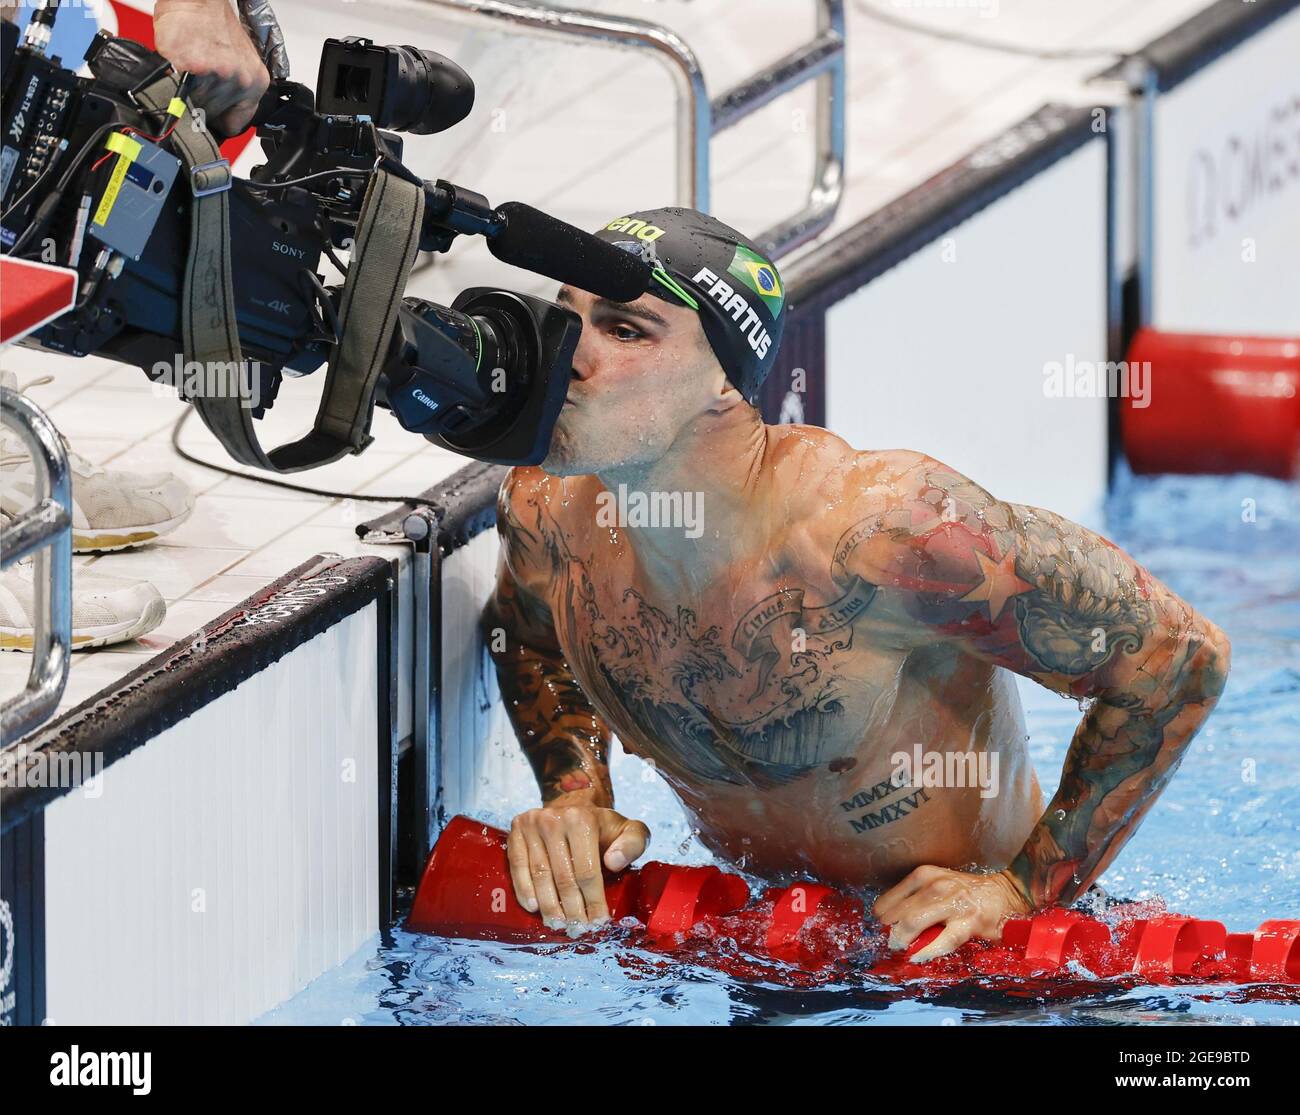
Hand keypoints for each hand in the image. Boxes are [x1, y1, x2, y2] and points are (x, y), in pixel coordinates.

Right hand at [153, 0, 269, 138]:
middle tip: (196, 80)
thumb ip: (233, 93)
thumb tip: (219, 121)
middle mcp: (238, 80)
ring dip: (186, 93)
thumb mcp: (238, 62)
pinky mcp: (190, 67)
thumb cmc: (213, 25)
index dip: (217, 121)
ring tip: (189, 70)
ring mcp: (215, 74)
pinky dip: (172, 83)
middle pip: (211, 115)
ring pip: (193, 105)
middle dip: (200, 103)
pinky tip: (178, 68)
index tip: (210, 117)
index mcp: (255, 82)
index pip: (234, 125)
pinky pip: (176, 91)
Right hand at [507, 792, 649, 935]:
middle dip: (571, 909)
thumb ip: (633, 843)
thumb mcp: (628, 829)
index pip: (587, 871)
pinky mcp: (516, 829)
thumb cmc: (602, 826)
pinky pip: (517, 865)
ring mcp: (532, 824)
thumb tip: (614, 862)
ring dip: (548, 905)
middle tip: (577, 930)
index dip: (593, 901)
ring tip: (558, 925)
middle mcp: (554, 820)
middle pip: (562, 876)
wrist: (573, 803)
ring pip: (539, 874)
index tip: (598, 922)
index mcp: (582, 820)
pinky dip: (524, 890)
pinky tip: (533, 908)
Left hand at [872, 865, 1031, 961]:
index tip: (879, 926)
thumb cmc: (964, 890)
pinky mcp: (968, 923)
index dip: (882, 915)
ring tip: (901, 950)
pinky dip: (927, 951)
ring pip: (916, 923)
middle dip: (891, 932)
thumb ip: (916, 898)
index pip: (892, 897)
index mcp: (925, 875)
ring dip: (904, 941)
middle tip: (890, 942)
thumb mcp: (938, 883)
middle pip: (901, 913)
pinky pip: (943, 941)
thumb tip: (890, 921)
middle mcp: (937, 886)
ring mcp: (953, 904)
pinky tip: (918, 957)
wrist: (1004, 893)